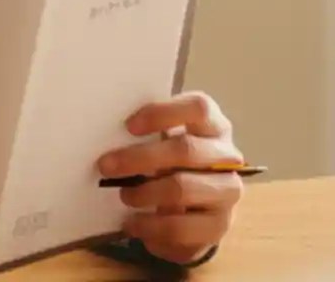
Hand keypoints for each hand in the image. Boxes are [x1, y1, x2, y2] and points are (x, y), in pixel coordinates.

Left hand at [97, 92, 242, 264]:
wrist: (198, 210)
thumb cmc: (176, 166)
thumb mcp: (167, 144)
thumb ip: (149, 136)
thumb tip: (112, 139)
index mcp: (214, 126)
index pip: (198, 108)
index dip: (163, 113)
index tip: (129, 125)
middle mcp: (227, 157)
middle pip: (187, 150)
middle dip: (140, 157)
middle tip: (107, 165)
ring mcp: (227, 192)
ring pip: (182, 189)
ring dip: (145, 192)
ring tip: (124, 196)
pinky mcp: (218, 226)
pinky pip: (179, 227)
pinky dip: (149, 225)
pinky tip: (133, 222)